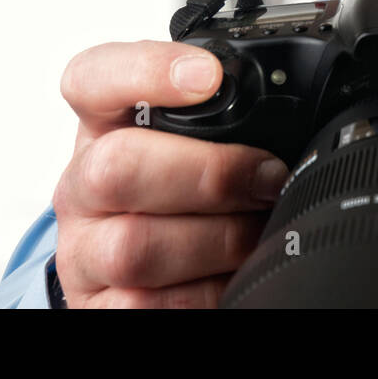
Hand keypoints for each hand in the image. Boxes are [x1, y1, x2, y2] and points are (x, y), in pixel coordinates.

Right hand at [52, 40, 290, 306]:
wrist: (136, 269)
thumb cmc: (179, 190)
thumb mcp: (196, 141)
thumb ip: (226, 116)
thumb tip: (295, 112)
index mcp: (104, 126)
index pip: (92, 78)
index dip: (146, 71)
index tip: (208, 76)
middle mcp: (82, 185)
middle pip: (116, 168)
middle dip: (211, 173)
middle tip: (268, 176)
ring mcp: (84, 250)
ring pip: (136, 247)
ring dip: (219, 239)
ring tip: (258, 229)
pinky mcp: (100, 307)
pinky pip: (151, 306)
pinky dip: (209, 289)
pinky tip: (234, 272)